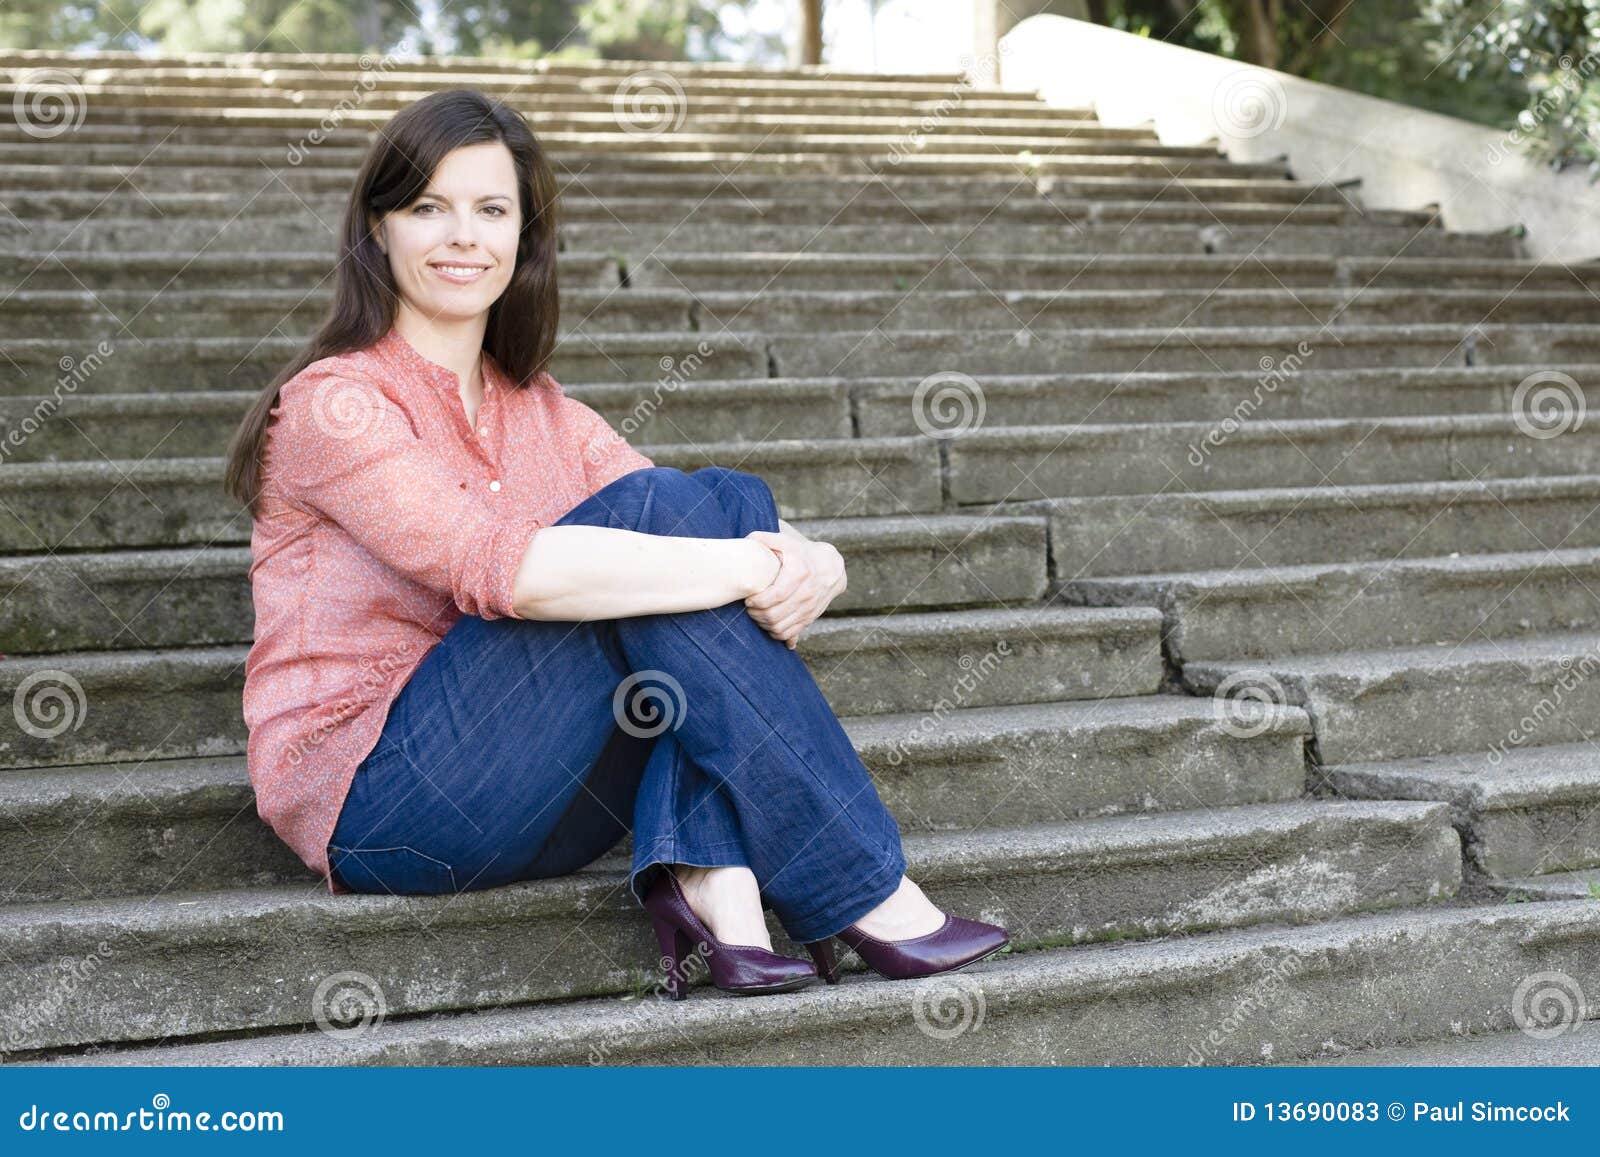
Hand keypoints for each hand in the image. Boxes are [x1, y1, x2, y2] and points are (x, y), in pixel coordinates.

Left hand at [742, 530, 845, 648]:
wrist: (831, 567)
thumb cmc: (802, 553)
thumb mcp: (786, 541)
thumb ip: (764, 539)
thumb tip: (745, 542)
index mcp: (799, 573)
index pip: (775, 596)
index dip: (757, 601)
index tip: (748, 599)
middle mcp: (806, 593)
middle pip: (775, 614)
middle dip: (756, 614)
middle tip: (749, 608)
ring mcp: (809, 608)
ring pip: (780, 627)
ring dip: (764, 624)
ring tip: (757, 615)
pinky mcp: (810, 618)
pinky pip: (790, 633)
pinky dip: (776, 633)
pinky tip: (768, 624)